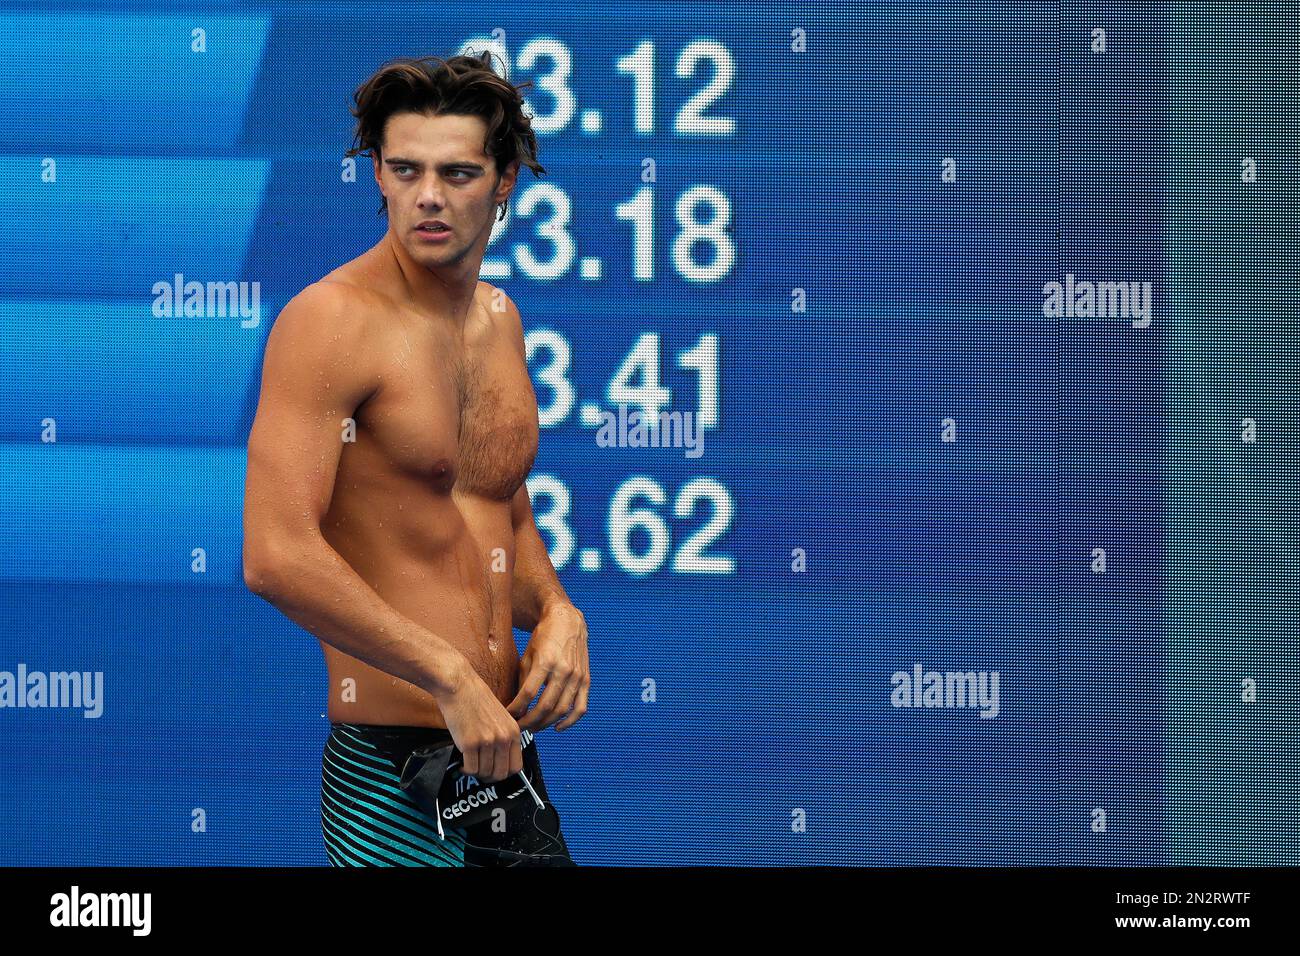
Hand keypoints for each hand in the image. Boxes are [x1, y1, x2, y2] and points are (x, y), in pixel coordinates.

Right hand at [432, 659, 522, 782]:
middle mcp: (503, 738)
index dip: (505, 773)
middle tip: (480, 771)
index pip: (516, 766)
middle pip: (501, 774)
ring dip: (476, 772)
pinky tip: (462, 762)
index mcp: (513, 731)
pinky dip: (465, 770)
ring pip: (485, 773)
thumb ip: (503, 736)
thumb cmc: (476, 698)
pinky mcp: (470, 743)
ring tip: (470, 764)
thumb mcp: (500, 716)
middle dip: (489, 777)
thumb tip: (500, 759)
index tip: (495, 771)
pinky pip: (471, 769)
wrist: (459, 686)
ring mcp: (487, 741)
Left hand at [507, 602, 589, 731]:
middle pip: (545, 706)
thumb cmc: (543, 637)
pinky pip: (580, 707)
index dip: (516, 709)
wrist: (567, 621)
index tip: (508, 715)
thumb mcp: (528, 654)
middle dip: (529, 721)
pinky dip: (570, 721)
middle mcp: (564, 670)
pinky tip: (557, 727)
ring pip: (561, 710)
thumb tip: (516, 706)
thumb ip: (523, 680)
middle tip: (518, 727)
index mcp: (546, 661)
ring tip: (533, 728)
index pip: (528, 694)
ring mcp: (577, 676)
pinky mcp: (586, 680)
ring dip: (545, 724)